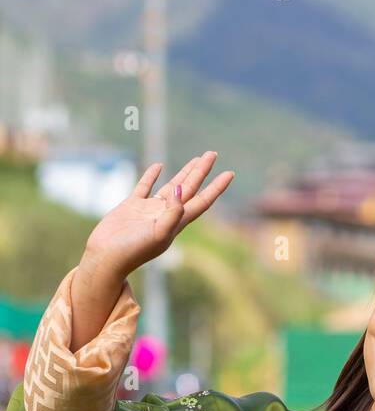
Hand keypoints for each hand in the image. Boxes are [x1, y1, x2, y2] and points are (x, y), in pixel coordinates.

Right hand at [82, 151, 234, 281]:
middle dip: (202, 172)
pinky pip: (145, 186)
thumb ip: (172, 213)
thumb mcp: (158, 234)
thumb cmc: (133, 250)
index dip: (216, 188)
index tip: (230, 173)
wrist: (107, 257)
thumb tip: (179, 190)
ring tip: (197, 159)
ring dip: (184, 172)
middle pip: (190, 188)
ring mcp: (150, 210)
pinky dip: (151, 176)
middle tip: (213, 153)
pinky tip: (158, 166)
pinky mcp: (132, 206)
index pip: (202, 201)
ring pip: (172, 186)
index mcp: (177, 223)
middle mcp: (166, 215)